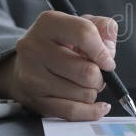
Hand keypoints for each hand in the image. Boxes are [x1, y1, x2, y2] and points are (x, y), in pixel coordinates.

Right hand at [0, 11, 118, 120]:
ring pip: (82, 93)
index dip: (103, 51)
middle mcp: (34, 48)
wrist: (26, 64)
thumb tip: (109, 44)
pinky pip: (72, 111)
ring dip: (92, 92)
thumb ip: (102, 27)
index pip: (84, 34)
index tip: (107, 61)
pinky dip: (91, 111)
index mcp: (48, 23)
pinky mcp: (35, 100)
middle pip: (86, 71)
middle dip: (100, 77)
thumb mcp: (80, 25)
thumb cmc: (60, 44)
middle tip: (96, 74)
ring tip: (84, 84)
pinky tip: (99, 107)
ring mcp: (32, 76)